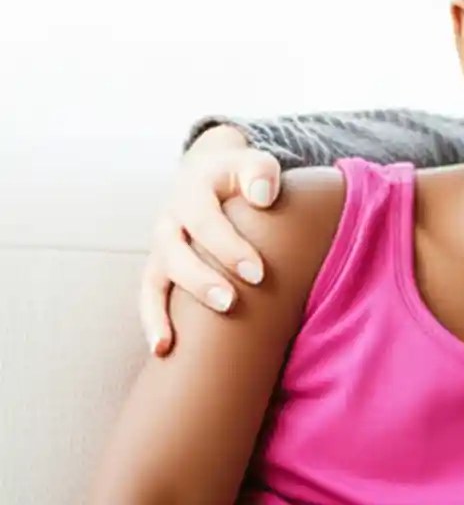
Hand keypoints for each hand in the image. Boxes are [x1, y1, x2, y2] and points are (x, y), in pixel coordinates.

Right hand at [140, 125, 281, 355]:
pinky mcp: (160, 268)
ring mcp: (162, 247)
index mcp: (194, 192)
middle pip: (176, 254)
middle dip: (201, 281)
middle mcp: (170, 221)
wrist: (211, 176)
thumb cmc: (243, 177)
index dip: (229, 248)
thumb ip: (261, 173)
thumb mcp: (255, 164)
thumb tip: (264, 197)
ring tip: (171, 343)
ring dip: (162, 312)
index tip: (258, 273)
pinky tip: (162, 349)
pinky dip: (152, 321)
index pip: (206, 221)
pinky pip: (149, 296)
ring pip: (154, 280)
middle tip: (231, 303)